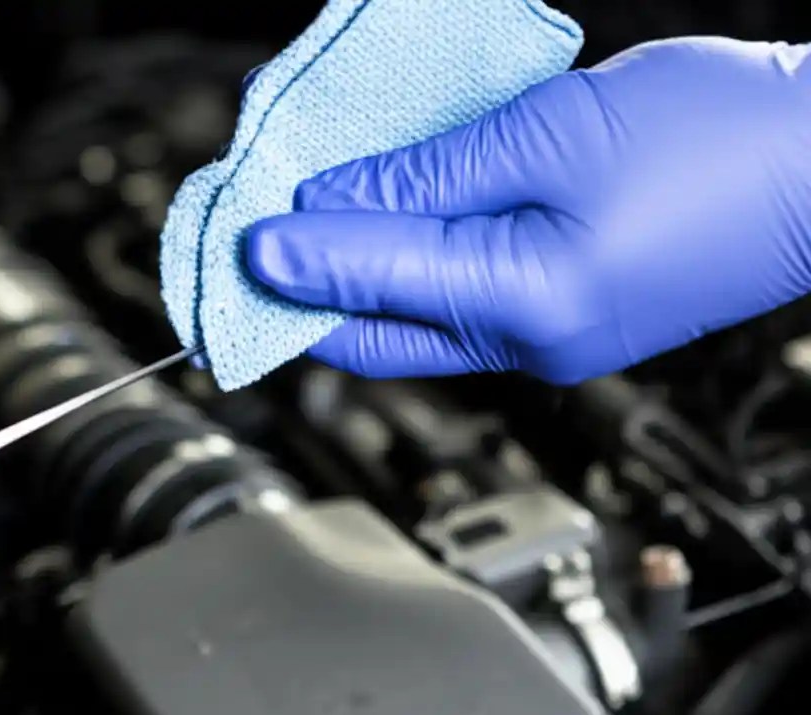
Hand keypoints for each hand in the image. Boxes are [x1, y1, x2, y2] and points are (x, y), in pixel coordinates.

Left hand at [245, 37, 810, 383]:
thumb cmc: (721, 136)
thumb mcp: (548, 132)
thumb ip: (427, 175)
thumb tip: (331, 203)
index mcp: (524, 301)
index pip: (363, 290)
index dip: (289, 262)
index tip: (235, 241)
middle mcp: (533, 340)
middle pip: (381, 330)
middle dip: (312, 285)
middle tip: (262, 237)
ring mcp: (555, 334)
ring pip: (420, 315)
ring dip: (363, 268)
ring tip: (319, 215)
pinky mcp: (574, 311)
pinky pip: (467, 295)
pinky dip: (419, 259)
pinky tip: (397, 216)